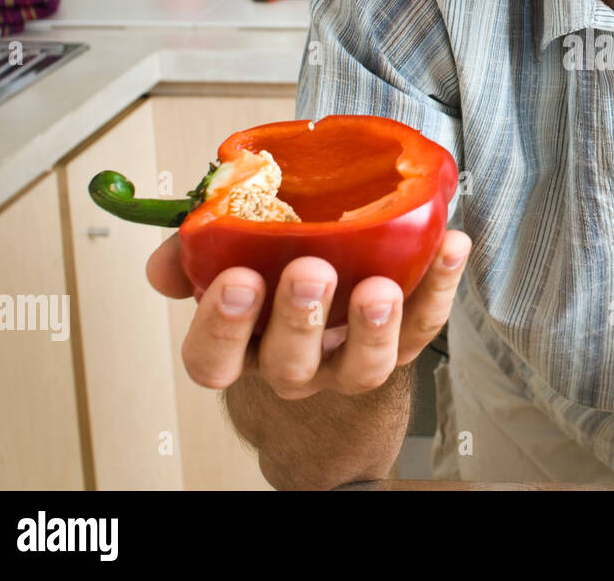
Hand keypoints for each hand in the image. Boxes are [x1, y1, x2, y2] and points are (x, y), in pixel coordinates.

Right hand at [146, 229, 471, 399]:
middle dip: (300, 318)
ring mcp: (350, 361)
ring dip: (374, 328)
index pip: (215, 359)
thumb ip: (194, 251)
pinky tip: (449, 245)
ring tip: (380, 287)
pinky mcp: (404, 344)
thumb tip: (164, 265)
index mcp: (241, 344)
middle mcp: (294, 364)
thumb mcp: (227, 253)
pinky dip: (440, 287)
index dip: (222, 326)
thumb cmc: (273, 263)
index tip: (238, 279)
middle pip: (289, 363)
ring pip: (363, 368)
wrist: (333, 276)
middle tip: (311, 272)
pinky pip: (425, 326)